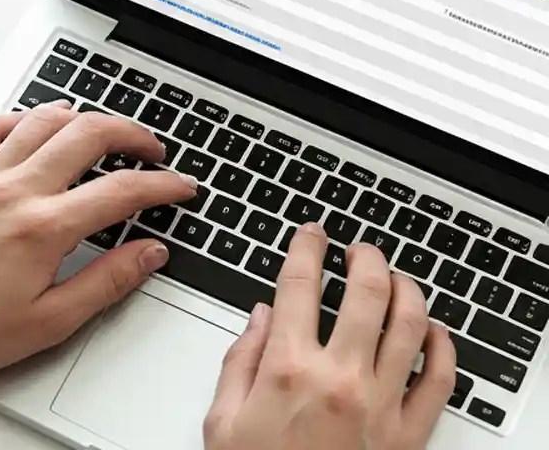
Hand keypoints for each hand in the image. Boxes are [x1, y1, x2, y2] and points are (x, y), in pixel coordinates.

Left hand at [0, 102, 197, 392]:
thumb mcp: (49, 322)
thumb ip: (106, 282)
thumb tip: (148, 253)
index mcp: (44, 229)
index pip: (122, 190)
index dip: (163, 184)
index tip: (180, 187)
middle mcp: (14, 191)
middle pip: (88, 134)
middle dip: (132, 134)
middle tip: (151, 151)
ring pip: (41, 119)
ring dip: (81, 117)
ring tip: (102, 132)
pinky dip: (20, 118)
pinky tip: (33, 127)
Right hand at [204, 224, 456, 449]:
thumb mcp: (221, 421)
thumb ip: (239, 361)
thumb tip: (260, 317)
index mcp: (287, 370)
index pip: (299, 285)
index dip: (306, 248)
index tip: (311, 235)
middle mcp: (340, 379)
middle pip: (365, 292)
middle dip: (364, 258)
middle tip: (359, 250)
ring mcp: (381, 405)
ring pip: (410, 325)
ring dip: (407, 289)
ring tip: (396, 278)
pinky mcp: (409, 434)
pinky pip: (441, 379)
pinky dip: (443, 346)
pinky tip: (433, 331)